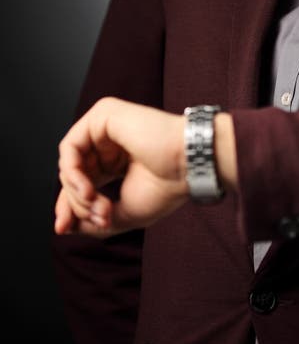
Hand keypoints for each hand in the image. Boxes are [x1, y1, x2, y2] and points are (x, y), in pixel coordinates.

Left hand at [55, 97, 188, 236]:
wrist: (188, 164)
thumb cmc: (166, 186)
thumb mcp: (122, 213)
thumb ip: (91, 219)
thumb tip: (64, 226)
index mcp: (117, 158)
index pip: (83, 181)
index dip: (70, 206)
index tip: (64, 229)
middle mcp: (109, 139)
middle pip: (73, 173)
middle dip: (77, 203)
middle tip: (101, 219)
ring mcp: (105, 124)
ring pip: (70, 163)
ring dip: (77, 193)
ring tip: (100, 208)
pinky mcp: (103, 114)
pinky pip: (70, 147)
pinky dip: (72, 174)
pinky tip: (88, 190)